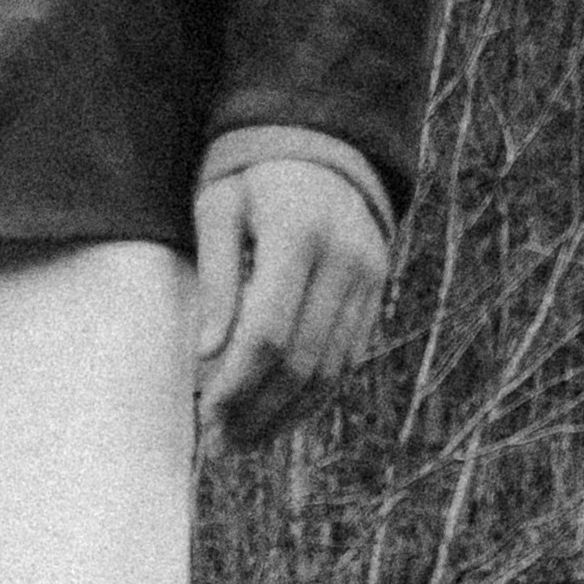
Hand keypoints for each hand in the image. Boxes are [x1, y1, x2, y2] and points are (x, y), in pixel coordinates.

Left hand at [193, 157, 386, 447]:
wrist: (322, 140)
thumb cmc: (253, 174)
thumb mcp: (219, 207)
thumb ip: (216, 279)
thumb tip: (207, 359)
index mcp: (299, 233)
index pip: (268, 333)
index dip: (236, 383)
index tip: (206, 415)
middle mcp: (343, 259)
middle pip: (301, 361)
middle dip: (258, 410)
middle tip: (221, 443)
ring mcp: (367, 277)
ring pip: (329, 371)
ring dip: (285, 415)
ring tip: (244, 441)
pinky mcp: (376, 291)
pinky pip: (347, 360)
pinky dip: (313, 398)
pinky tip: (278, 417)